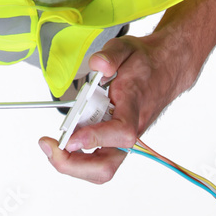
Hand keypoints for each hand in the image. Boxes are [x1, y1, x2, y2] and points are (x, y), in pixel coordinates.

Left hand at [38, 32, 180, 182]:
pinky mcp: (117, 141)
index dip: (94, 138)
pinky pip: (99, 159)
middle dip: (74, 164)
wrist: (164, 71)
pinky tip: (66, 142)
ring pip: (101, 168)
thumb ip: (111, 55)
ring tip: (53, 146)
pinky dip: (78, 158)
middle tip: (51, 147)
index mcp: (133, 106)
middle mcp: (130, 130)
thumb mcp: (127, 48)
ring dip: (74, 164)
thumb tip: (98, 64)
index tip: (70, 138)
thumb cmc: (145, 63)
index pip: (120, 131)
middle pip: (107, 166)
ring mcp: (124, 140)